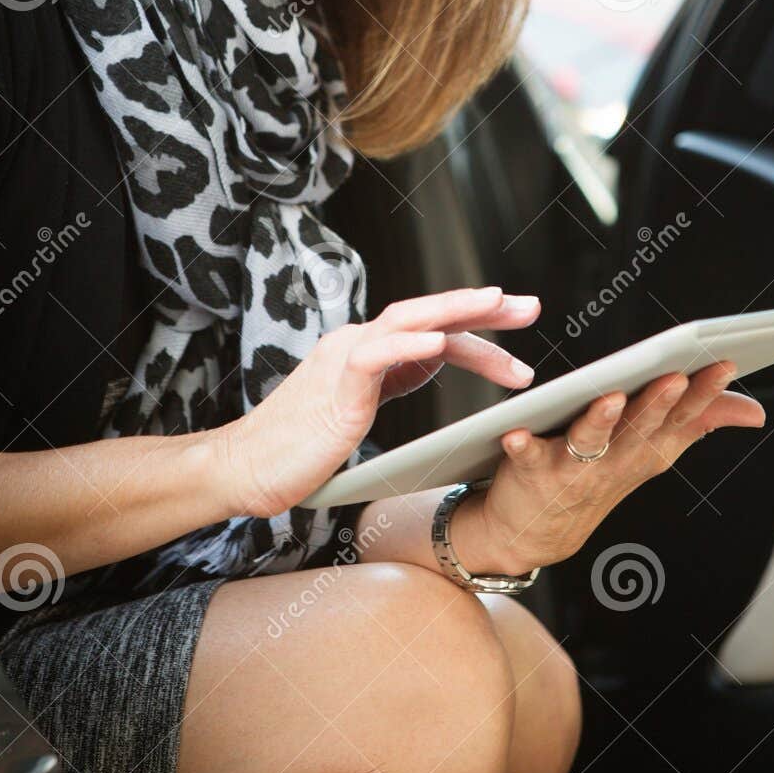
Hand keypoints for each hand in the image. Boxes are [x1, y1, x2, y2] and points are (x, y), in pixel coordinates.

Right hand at [214, 285, 541, 518]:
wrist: (242, 469)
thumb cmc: (297, 450)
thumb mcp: (358, 409)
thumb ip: (391, 380)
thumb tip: (432, 359)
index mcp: (367, 353)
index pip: (432, 331)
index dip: (478, 330)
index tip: (519, 332)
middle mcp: (357, 344)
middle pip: (429, 314)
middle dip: (483, 307)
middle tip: (532, 306)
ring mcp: (344, 361)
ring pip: (408, 319)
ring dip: (457, 310)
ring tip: (500, 303)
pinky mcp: (334, 388)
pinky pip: (374, 356)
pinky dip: (409, 344)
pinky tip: (441, 342)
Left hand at [451, 361, 766, 575]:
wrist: (535, 532)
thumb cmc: (596, 477)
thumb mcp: (653, 451)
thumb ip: (699, 422)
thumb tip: (754, 411)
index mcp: (646, 451)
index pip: (682, 418)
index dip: (705, 393)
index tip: (725, 362)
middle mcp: (616, 462)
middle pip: (642, 428)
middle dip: (660, 403)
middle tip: (676, 376)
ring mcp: (575, 470)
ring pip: (592, 441)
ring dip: (601, 421)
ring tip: (610, 399)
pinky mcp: (531, 472)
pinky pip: (527, 457)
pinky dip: (522, 446)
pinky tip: (514, 433)